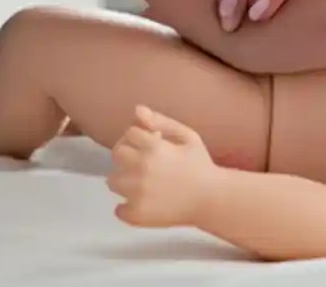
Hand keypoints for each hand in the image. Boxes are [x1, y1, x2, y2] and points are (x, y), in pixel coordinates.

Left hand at [108, 106, 214, 227]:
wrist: (213, 199)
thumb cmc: (201, 165)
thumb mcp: (187, 137)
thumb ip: (162, 122)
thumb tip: (137, 110)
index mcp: (153, 147)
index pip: (129, 133)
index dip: (139, 137)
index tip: (151, 145)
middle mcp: (141, 168)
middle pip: (117, 154)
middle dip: (129, 155)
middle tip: (145, 162)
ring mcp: (137, 193)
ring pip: (112, 180)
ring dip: (124, 179)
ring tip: (143, 183)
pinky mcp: (137, 214)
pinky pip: (118, 209)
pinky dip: (127, 207)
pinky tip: (143, 202)